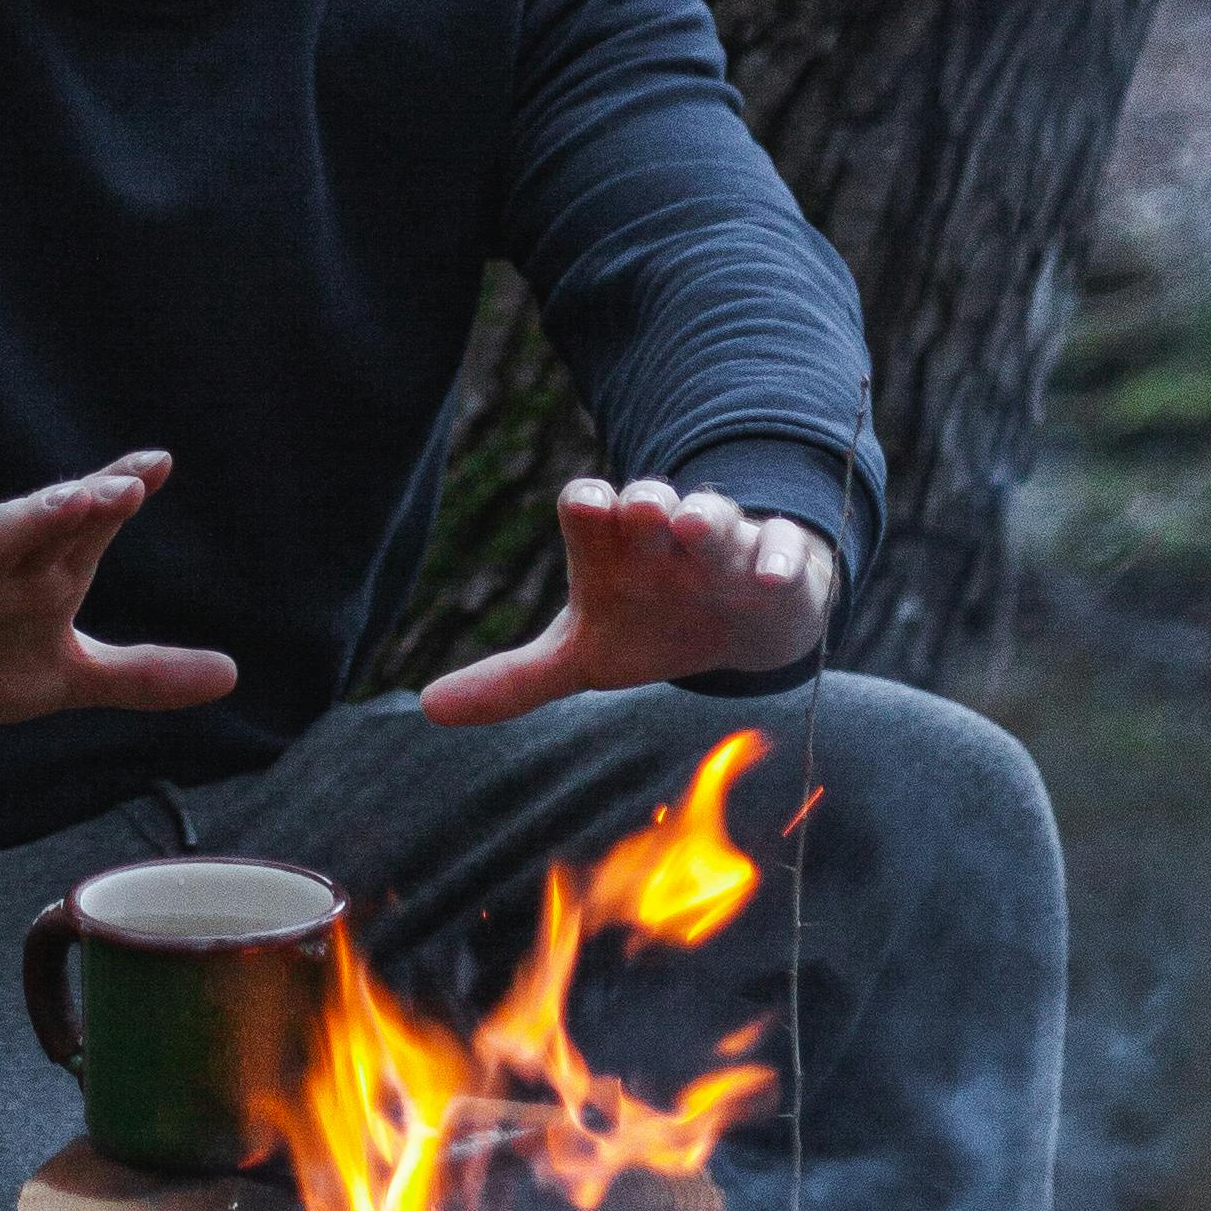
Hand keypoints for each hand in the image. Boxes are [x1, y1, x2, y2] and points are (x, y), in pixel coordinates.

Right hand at [0, 449, 239, 738]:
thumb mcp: (70, 677)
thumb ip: (145, 675)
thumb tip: (233, 675)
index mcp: (48, 574)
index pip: (89, 523)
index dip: (120, 489)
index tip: (160, 463)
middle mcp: (7, 567)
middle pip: (48, 522)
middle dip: (86, 500)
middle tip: (128, 484)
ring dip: (28, 517)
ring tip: (67, 499)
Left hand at [415, 475, 837, 728]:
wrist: (739, 623)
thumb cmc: (651, 626)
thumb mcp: (584, 656)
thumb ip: (514, 679)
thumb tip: (429, 707)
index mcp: (613, 550)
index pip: (590, 508)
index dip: (587, 506)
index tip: (585, 508)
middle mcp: (663, 536)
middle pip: (649, 503)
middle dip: (644, 504)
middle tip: (641, 512)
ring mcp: (722, 544)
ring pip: (713, 516)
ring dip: (705, 518)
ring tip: (695, 528)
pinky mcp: (776, 560)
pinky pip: (780, 548)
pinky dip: (777, 559)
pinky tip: (769, 577)